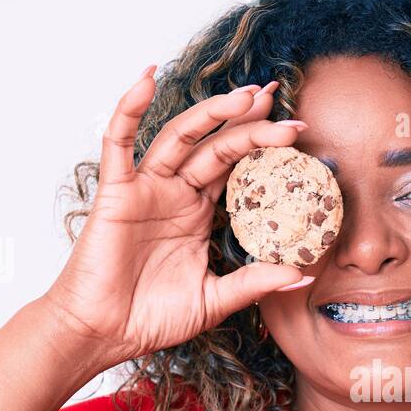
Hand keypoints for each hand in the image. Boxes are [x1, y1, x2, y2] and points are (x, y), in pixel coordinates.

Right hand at [42, 67, 311, 367]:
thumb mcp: (215, 299)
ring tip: (246, 95)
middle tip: (284, 105)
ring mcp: (145, 188)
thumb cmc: (152, 317)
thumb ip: (256, 282)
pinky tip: (146, 77)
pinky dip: (129, 107)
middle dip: (250, 122)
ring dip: (211, 112)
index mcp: (198, 212)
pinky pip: (118, 141)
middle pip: (217, 145)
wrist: (106, 333)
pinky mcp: (116, 191)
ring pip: (180, 136)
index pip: (237, 166)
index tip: (297, 130)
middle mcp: (175, 193)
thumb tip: (305, 275)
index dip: (263, 145)